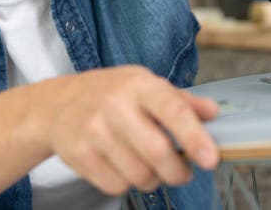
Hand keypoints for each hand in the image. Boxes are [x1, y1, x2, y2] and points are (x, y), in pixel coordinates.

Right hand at [34, 66, 218, 194]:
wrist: (56, 104)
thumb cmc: (111, 94)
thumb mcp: (146, 85)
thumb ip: (182, 100)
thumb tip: (213, 112)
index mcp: (138, 85)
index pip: (172, 110)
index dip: (195, 137)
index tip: (210, 159)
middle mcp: (115, 106)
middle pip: (157, 152)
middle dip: (178, 172)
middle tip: (183, 173)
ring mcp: (94, 131)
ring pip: (139, 175)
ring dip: (153, 179)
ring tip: (150, 166)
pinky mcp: (79, 155)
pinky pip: (116, 186)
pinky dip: (128, 183)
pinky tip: (123, 166)